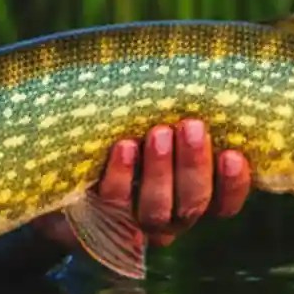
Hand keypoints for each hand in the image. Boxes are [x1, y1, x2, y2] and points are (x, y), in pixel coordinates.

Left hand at [31, 119, 251, 248]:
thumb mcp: (154, 123)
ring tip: (158, 133)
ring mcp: (133, 226)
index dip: (233, 185)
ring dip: (160, 172)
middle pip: (192, 206)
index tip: (233, 154)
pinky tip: (124, 147)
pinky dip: (122, 175)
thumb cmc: (123, 132)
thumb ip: (179, 112)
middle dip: (193, 166)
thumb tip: (203, 66)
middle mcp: (169, 220)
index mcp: (193, 199)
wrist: (59, 167)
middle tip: (190, 125)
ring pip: (156, 212)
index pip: (224, 204)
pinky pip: (113, 205)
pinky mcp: (97, 222)